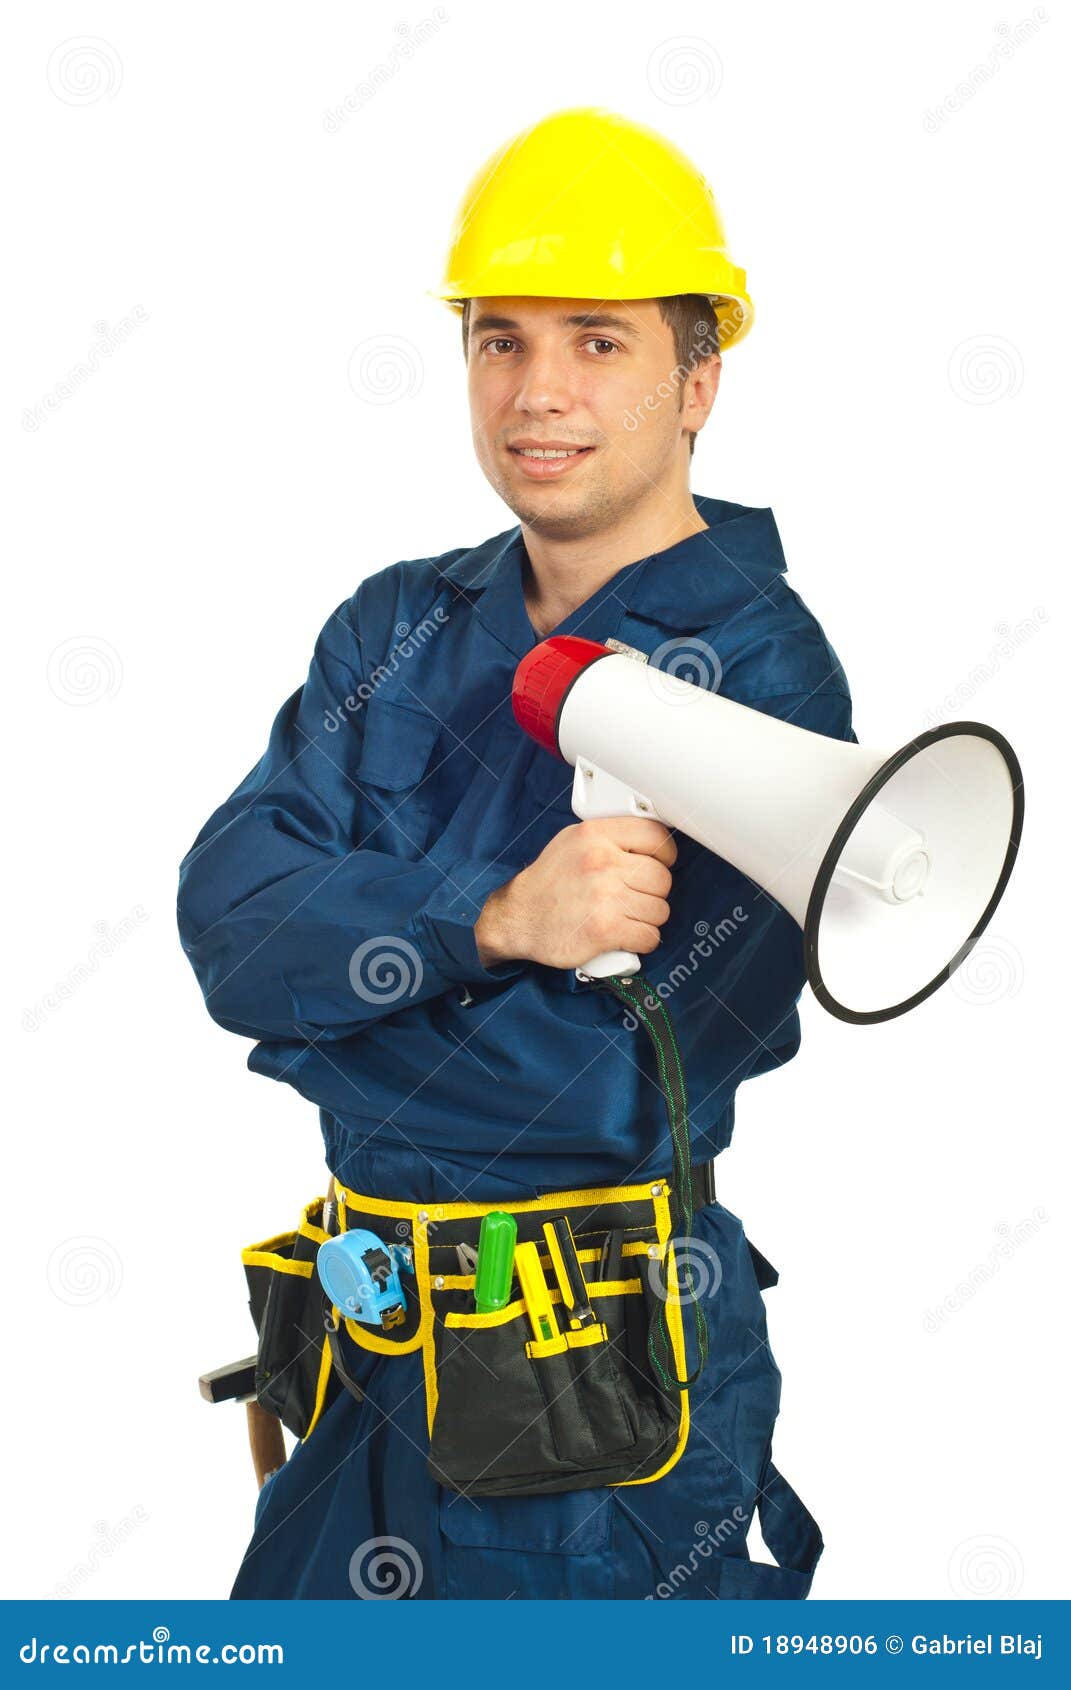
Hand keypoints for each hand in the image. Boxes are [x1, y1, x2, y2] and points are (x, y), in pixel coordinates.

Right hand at [475, 817, 675, 969]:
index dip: (664, 855)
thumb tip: (650, 845)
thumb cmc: (548, 882)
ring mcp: (605, 897)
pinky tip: (626, 935)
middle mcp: (602, 862)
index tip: (657, 864)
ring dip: (648, 918)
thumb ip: (610, 838)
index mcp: (595, 835)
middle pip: (662, 878)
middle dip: (654, 892)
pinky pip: (649, 936)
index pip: (656, 836)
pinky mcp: (606, 930)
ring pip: (660, 910)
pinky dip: (642, 940)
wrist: (518, 918)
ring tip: (627, 916)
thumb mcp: (572, 841)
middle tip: (636, 897)